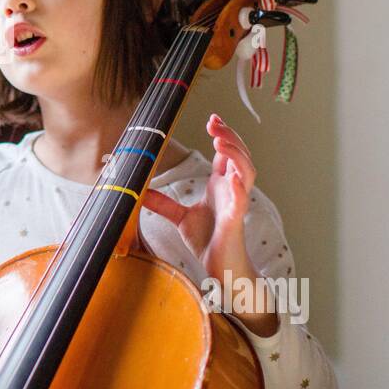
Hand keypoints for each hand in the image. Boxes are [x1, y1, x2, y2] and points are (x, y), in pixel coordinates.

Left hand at [141, 113, 255, 262]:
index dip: (222, 134)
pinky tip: (231, 177)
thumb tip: (142, 192)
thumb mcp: (181, 218)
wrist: (220, 269)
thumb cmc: (208, 241)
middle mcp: (232, 190)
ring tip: (220, 141)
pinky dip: (239, 187)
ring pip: (247, 172)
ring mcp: (236, 204)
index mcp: (221, 186)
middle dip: (230, 137)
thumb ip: (165, 204)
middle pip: (239, 155)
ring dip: (236, 155)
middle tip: (214, 123)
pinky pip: (242, 201)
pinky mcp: (235, 221)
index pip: (226, 154)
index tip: (212, 119)